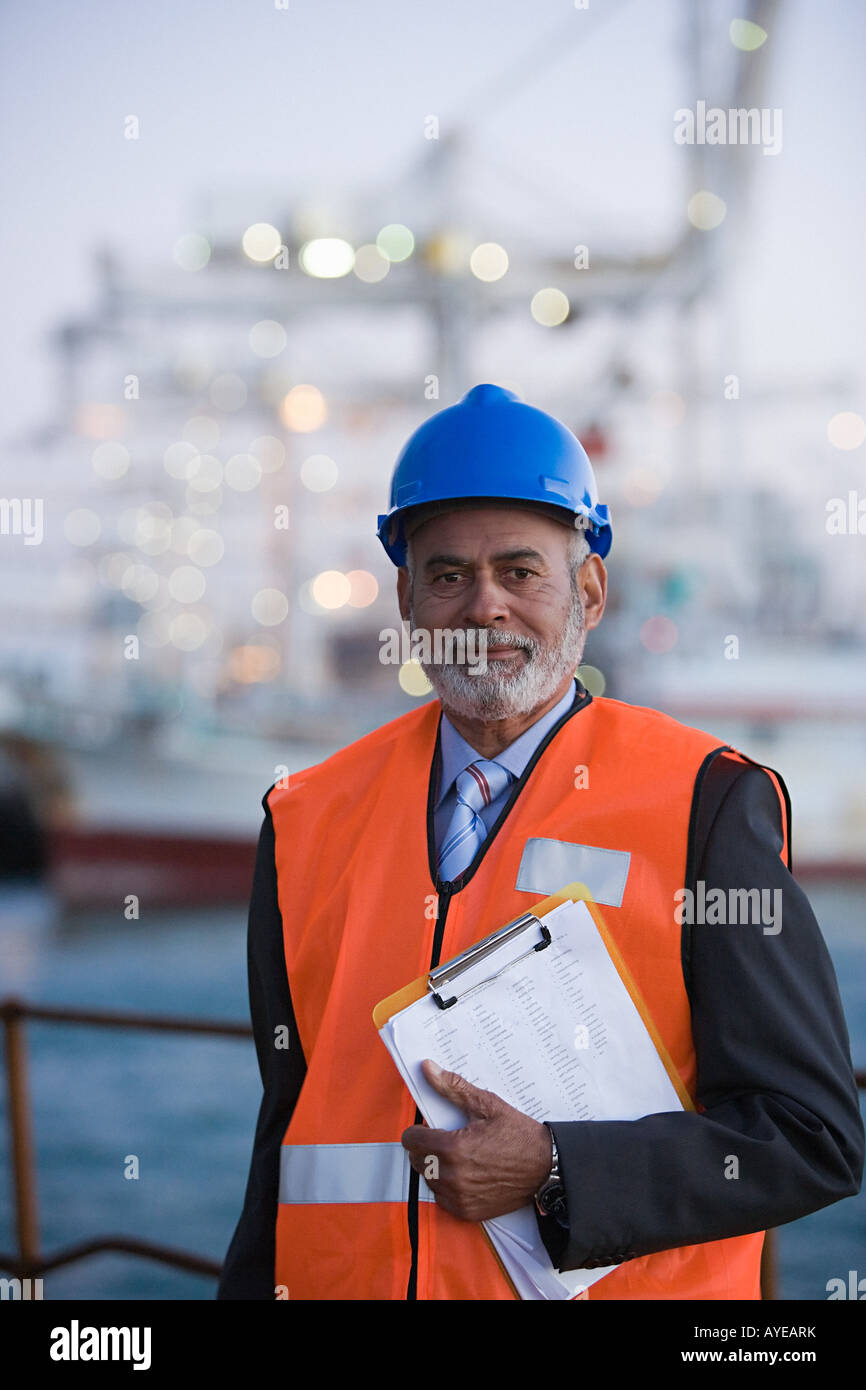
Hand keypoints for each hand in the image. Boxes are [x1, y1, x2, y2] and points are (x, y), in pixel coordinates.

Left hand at [400, 1059, 552, 1221]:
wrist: (545, 1166)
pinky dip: (447, 1186)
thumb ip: (452, 1088)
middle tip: (447, 1139)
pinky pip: (442, 1198)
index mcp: (453, 1148)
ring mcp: (459, 1197)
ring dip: (436, 1167)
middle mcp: (453, 1177)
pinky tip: (464, 1174)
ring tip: (459, 1156)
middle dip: (427, 1148)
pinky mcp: (468, 1211)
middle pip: (417, 1160)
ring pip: (429, 1179)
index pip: (411, 1141)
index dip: (418, 1131)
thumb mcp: (486, 1105)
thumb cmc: (518, 1135)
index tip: (429, 1128)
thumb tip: (428, 1069)